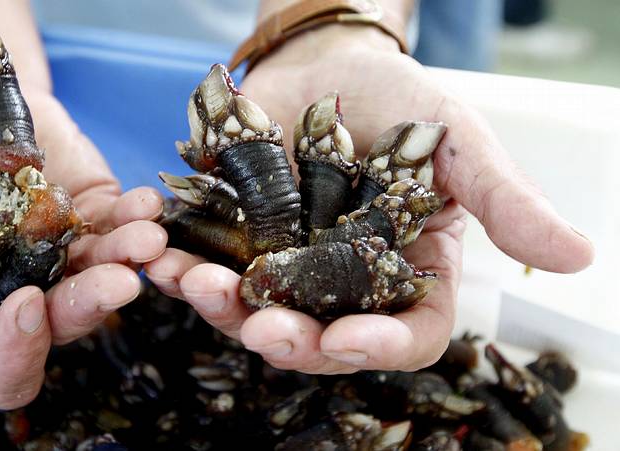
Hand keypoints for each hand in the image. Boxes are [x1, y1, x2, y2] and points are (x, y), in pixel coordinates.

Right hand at [0, 90, 166, 408]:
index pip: (2, 369)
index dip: (18, 352)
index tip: (26, 303)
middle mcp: (29, 300)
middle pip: (66, 324)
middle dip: (92, 304)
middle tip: (118, 282)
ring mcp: (67, 260)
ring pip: (105, 276)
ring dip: (128, 260)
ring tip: (146, 238)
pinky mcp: (95, 220)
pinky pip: (123, 227)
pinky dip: (138, 217)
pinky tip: (146, 203)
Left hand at [145, 25, 592, 373]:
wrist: (322, 62)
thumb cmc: (399, 98)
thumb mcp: (457, 141)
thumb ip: (505, 199)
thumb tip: (579, 256)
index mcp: (407, 273)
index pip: (406, 332)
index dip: (383, 348)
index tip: (352, 341)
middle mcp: (344, 285)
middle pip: (322, 338)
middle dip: (293, 342)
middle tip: (266, 331)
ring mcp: (284, 268)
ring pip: (257, 313)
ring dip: (226, 311)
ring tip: (200, 286)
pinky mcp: (233, 243)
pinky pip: (207, 268)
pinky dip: (182, 268)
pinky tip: (162, 257)